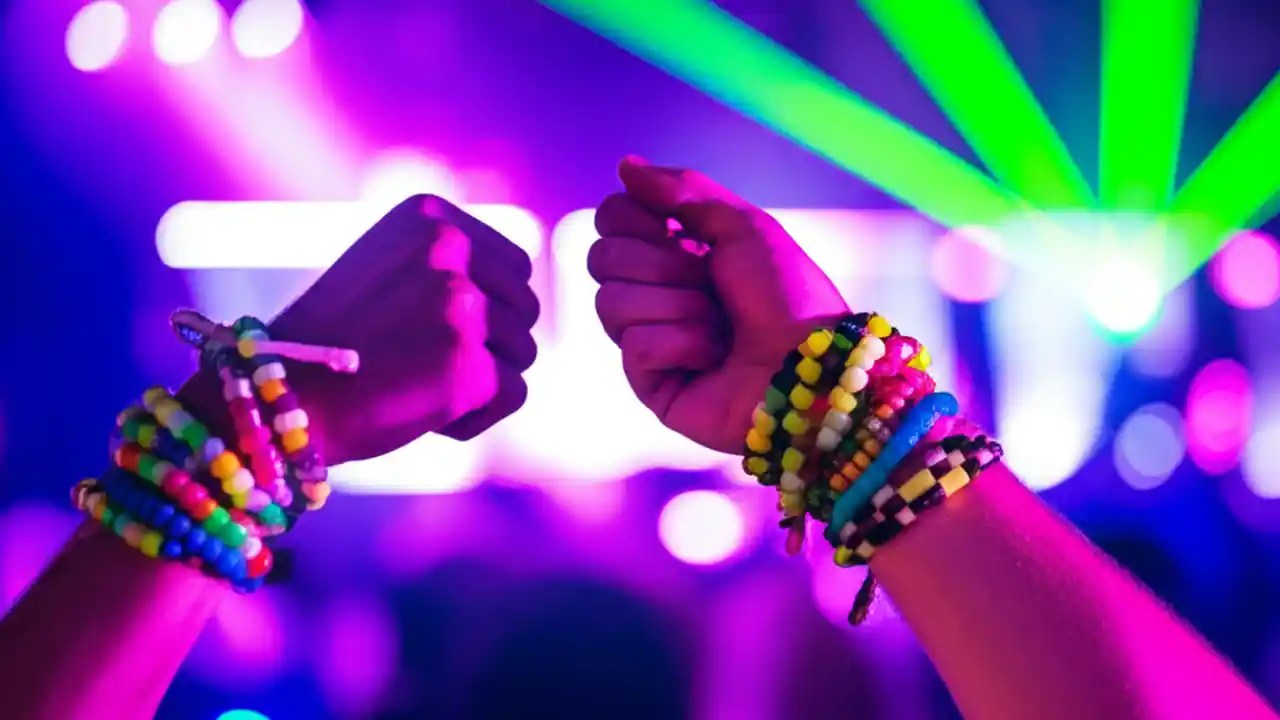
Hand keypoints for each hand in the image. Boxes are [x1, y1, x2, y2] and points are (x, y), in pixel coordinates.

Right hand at [181, 195, 538, 464]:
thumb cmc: (332, 345)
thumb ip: (450, 265)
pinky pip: (514, 395)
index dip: (486, 311)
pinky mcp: (467, 362)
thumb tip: (523, 286)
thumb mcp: (389, 271)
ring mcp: (460, 304)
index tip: (426, 331)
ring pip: (523, 353)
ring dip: (479, 382)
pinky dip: (475, 417)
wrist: (275, 400)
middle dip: (488, 347)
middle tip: (421, 365)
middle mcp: (449, 247)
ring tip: (415, 387)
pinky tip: (424, 416)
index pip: (515, 266)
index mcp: (429, 214)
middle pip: (525, 309)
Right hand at [588, 157, 847, 452]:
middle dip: (661, 265)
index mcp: (675, 249)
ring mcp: (648, 336)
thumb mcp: (743, 225)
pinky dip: (682, 345)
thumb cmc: (787, 296)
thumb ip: (681, 191)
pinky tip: (713, 358)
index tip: (679, 230)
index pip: (611, 219)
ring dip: (677, 306)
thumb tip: (625, 165)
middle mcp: (655, 291)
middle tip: (707, 281)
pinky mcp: (648, 381)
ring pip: (611, 302)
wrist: (811, 364)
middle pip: (602, 257)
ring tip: (718, 326)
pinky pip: (635, 346)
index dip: (636, 218)